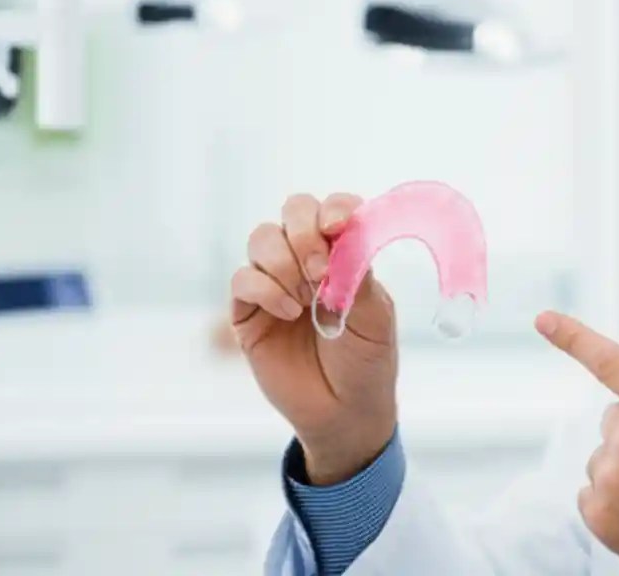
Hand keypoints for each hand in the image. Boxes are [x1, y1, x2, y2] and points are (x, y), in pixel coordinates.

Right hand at [231, 192, 397, 484]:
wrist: (344, 411)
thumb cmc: (366, 360)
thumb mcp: (375, 316)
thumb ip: (357, 274)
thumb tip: (341, 237)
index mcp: (345, 254)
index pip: (335, 209)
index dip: (335, 208)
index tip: (338, 227)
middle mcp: (308, 259)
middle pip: (294, 211)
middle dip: (304, 232)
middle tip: (320, 270)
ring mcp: (276, 282)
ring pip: (263, 238)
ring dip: (284, 261)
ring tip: (306, 299)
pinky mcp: (248, 310)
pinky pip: (243, 278)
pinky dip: (265, 288)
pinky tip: (288, 312)